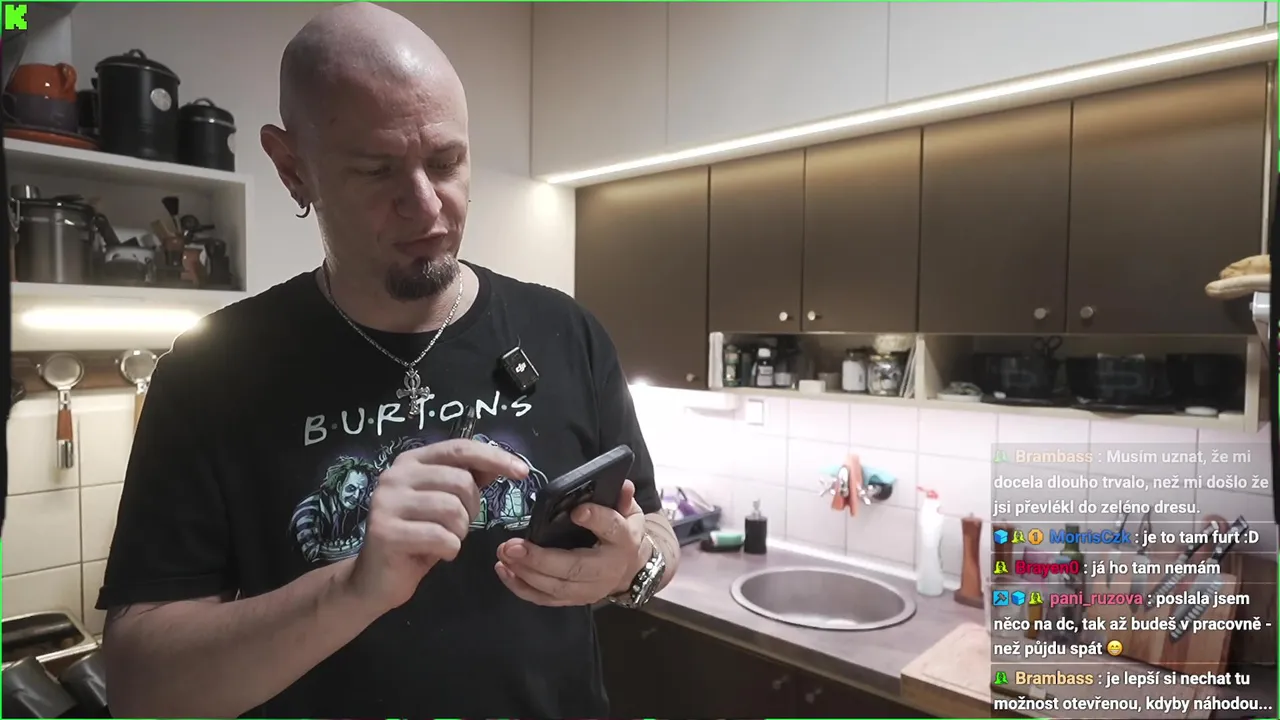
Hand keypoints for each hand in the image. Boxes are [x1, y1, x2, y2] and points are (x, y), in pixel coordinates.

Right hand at [343, 439, 529, 613]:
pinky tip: (438, 553)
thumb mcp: (443, 504)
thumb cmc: (415, 538)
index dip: (494, 457)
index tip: (522, 471)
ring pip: (453, 510)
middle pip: (460, 481)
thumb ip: (467, 480)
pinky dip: (450, 550)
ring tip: (446, 539)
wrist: (374, 580)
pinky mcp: (386, 532)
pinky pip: (442, 537)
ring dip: (460, 531)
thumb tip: (501, 462)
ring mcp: (387, 503)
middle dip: (472, 508)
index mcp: (410, 461)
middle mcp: (394, 475)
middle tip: (459, 526)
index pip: (460, 448)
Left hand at [495, 479, 646, 605]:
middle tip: (512, 546)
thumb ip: (622, 499)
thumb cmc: (623, 534)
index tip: (576, 511)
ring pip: (555, 587)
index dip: (596, 519)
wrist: (631, 569)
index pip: (611, 529)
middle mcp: (606, 569)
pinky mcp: (573, 600)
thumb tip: (621, 484)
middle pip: (573, 568)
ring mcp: (589, 590)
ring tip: (503, 555)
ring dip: (525, 573)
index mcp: (623, 541)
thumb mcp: (629, 512)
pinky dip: (522, 588)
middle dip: (540, 559)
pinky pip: (545, 599)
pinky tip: (504, 571)